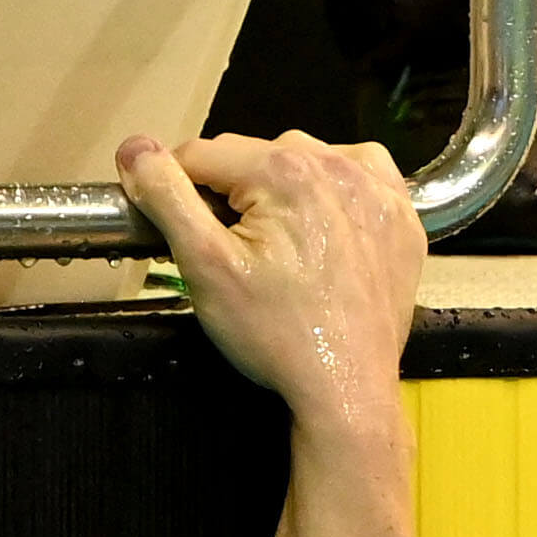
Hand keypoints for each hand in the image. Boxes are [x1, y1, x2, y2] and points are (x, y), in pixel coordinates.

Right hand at [116, 132, 426, 426]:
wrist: (344, 387)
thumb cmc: (279, 336)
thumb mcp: (204, 265)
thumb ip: (166, 196)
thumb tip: (136, 149)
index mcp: (285, 171)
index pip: (202, 153)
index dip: (182, 192)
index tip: (190, 230)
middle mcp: (338, 166)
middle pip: (255, 156)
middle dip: (238, 194)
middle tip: (243, 252)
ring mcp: (376, 191)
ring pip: (306, 161)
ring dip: (286, 189)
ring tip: (285, 247)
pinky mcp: (400, 217)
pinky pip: (360, 174)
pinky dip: (338, 190)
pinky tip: (326, 226)